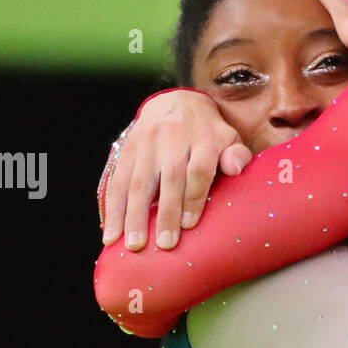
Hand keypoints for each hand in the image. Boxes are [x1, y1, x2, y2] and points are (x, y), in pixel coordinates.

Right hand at [100, 89, 251, 250]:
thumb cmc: (209, 133)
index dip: (193, 197)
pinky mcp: (127, 149)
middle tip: (164, 244)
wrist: (177, 102)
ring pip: (138, 181)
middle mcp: (173, 138)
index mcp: (203, 137)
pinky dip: (112, 208)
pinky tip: (111, 233)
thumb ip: (237, 155)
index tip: (189, 224)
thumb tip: (236, 168)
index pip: (198, 169)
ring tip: (132, 245)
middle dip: (165, 213)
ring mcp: (147, 144)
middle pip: (169, 178)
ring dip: (133, 215)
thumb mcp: (229, 138)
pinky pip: (117, 180)